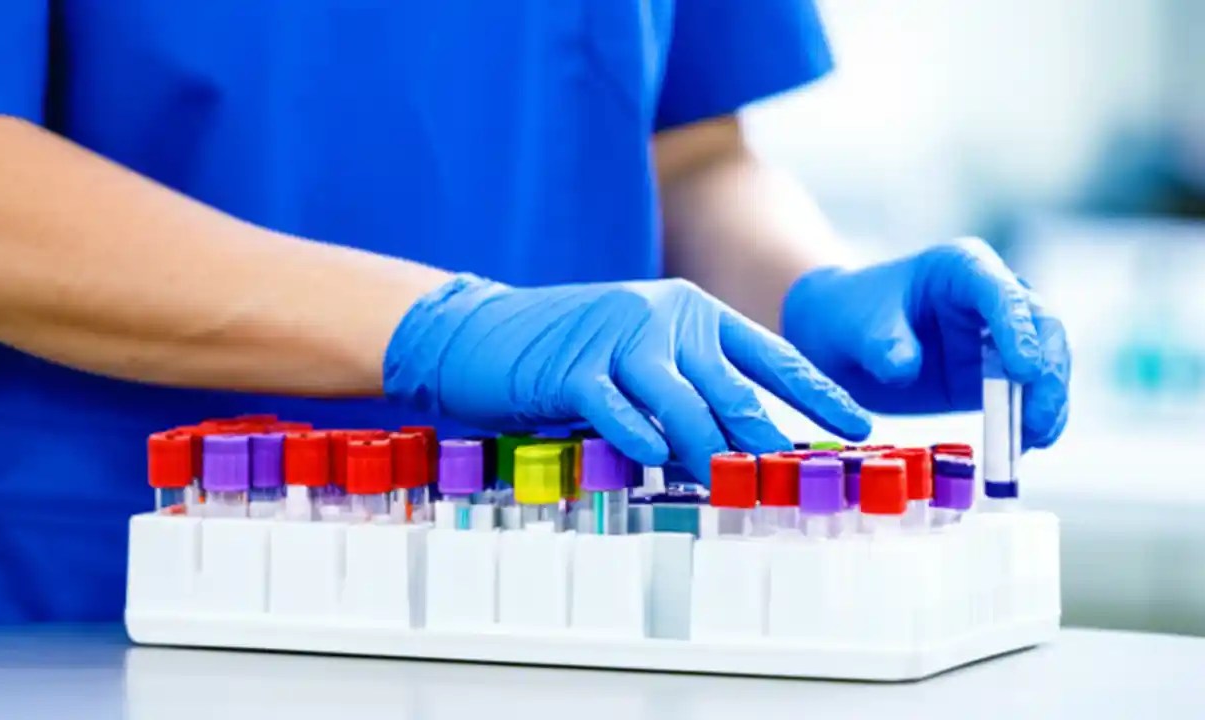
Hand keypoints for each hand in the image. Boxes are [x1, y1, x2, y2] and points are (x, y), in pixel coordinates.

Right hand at [385, 275, 871, 480]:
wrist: (478, 330)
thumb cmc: (565, 351)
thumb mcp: (637, 354)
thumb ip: (685, 384)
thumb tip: (738, 442)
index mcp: (689, 310)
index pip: (769, 354)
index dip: (816, 392)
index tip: (859, 425)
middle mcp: (662, 316)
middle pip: (731, 387)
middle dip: (767, 438)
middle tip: (796, 480)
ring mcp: (617, 338)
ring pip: (681, 403)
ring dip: (710, 451)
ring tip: (734, 486)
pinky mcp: (572, 367)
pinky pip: (617, 409)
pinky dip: (639, 438)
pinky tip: (657, 460)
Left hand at [781, 237, 1069, 448]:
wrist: (839, 338)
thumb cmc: (851, 317)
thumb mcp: (858, 326)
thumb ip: (883, 344)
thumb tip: (905, 370)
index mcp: (963, 267)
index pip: (1002, 293)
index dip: (1019, 330)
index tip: (1024, 369)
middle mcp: (993, 297)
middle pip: (1042, 328)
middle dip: (1048, 374)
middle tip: (1038, 418)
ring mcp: (1000, 337)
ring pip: (1045, 364)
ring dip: (1048, 403)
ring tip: (1034, 440)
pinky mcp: (995, 375)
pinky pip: (1026, 397)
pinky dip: (1030, 422)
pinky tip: (1024, 448)